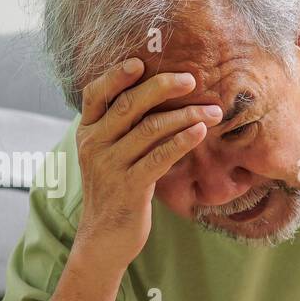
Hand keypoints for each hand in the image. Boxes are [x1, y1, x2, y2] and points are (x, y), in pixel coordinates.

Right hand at [72, 58, 221, 269]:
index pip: (96, 93)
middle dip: (162, 87)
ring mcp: (110, 166)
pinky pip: (159, 157)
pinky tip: (200, 131)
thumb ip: (121, 129)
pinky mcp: (130, 187)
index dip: (116, 75)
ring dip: (185, 115)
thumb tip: (155, 98)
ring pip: (150, 129)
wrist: (104, 239)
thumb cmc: (114, 192)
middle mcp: (94, 145)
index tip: (141, 62)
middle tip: (192, 79)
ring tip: (212, 110)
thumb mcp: (108, 156)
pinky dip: (182, 141)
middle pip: (129, 106)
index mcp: (87, 132)